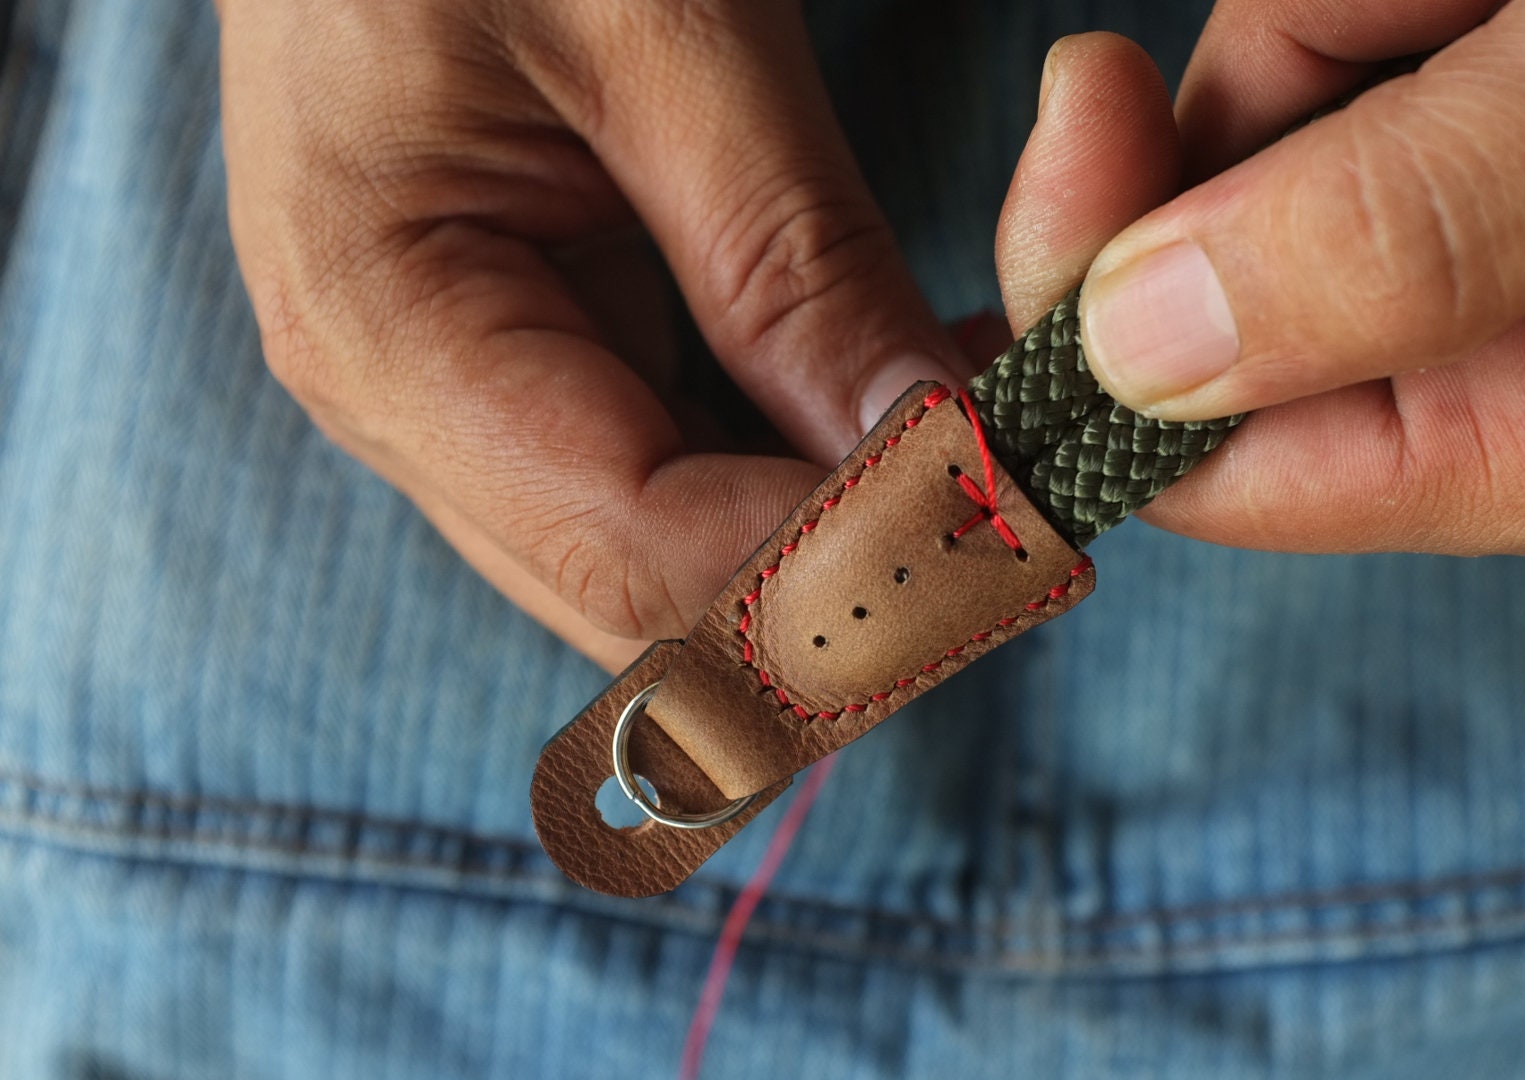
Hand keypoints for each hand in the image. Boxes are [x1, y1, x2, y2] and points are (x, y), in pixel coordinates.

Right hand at [219, 0, 968, 669]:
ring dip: (848, 523)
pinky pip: (687, 461)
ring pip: (683, 552)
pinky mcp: (528, 351)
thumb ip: (793, 263)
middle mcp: (407, 404)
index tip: (1023, 533)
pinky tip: (927, 390)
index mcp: (390, 333)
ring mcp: (461, 389)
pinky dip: (818, 450)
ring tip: (1000, 433)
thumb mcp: (662, 30)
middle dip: (852, 575)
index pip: (641, 552)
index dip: (843, 574)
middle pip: (654, 593)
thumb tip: (935, 464)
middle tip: (1039, 505)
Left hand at [1002, 4, 1524, 568]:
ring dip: (1358, 5)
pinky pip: (1351, 49)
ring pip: (1282, 126)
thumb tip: (1132, 355)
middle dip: (1299, 78)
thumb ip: (1406, 235)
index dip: (1104, 310)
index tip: (1089, 111)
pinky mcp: (1502, 144)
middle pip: (1228, 268)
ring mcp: (1506, 254)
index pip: (1219, 464)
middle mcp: (1510, 380)